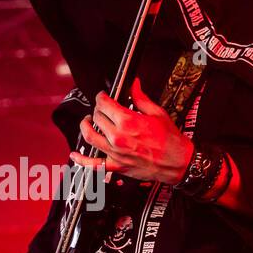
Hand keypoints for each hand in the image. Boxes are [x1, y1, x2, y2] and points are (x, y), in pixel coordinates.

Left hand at [70, 79, 193, 184]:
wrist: (177, 163)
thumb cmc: (170, 141)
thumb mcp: (157, 113)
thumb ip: (141, 98)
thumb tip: (134, 85)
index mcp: (129, 121)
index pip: (105, 104)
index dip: (102, 97)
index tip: (103, 96)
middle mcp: (119, 137)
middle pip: (96, 118)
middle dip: (98, 110)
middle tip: (102, 108)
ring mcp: (115, 153)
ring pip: (90, 137)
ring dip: (85, 127)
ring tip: (88, 122)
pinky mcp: (116, 167)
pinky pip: (93, 164)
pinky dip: (81, 160)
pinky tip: (75, 155)